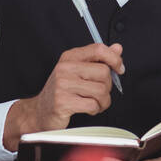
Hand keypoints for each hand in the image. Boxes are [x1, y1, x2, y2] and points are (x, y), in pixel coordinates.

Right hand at [3, 43, 123, 149]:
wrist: (40, 111)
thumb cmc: (62, 92)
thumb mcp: (79, 71)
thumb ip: (99, 59)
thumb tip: (117, 48)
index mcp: (70, 57)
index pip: (98, 49)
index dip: (114, 59)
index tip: (119, 69)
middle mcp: (65, 68)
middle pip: (103, 72)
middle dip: (107, 87)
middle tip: (100, 93)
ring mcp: (63, 85)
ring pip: (101, 90)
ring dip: (103, 101)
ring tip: (95, 103)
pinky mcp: (63, 102)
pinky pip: (92, 105)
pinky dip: (95, 110)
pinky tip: (87, 109)